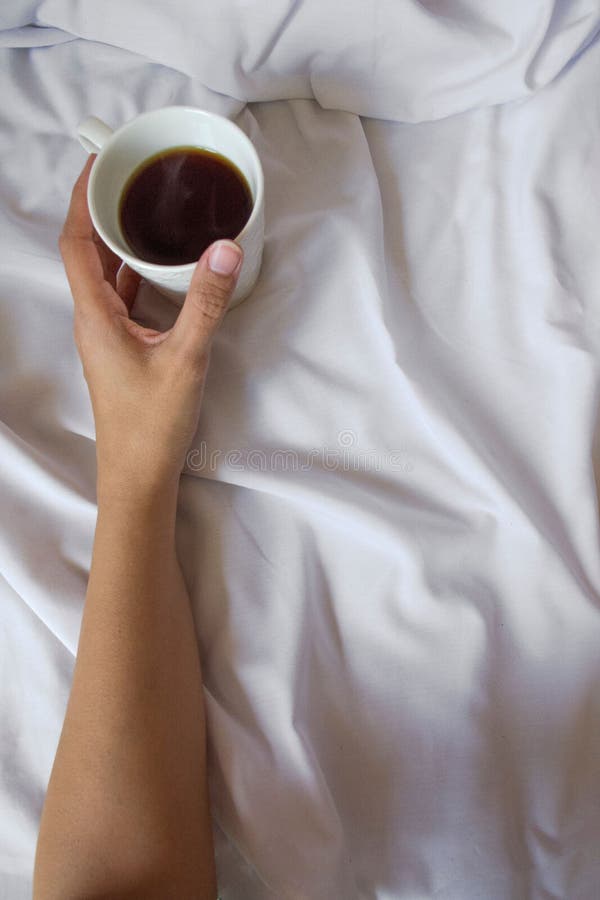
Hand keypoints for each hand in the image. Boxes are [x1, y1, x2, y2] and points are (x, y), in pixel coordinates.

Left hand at [60, 157, 242, 498]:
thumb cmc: (152, 425)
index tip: (100, 161)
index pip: (76, 242)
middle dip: (105, 210)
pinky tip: (162, 264)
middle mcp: (94, 320)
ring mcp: (107, 336)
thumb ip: (206, 303)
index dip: (82, 198)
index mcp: (95, 315)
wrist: (138, 476)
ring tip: (148, 208)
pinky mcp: (124, 349)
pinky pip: (124, 297)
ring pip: (106, 275)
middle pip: (88, 252)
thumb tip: (226, 247)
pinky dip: (136, 272)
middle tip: (133, 176)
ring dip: (120, 241)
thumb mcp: (186, 359)